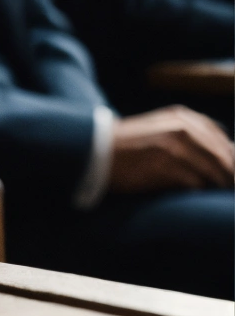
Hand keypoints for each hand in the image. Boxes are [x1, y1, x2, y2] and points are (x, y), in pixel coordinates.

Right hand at [107, 106, 234, 194]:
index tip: (228, 178)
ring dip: (219, 187)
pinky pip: (196, 184)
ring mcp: (174, 146)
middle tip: (227, 192)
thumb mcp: (163, 129)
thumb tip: (227, 155)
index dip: (230, 162)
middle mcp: (182, 128)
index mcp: (184, 118)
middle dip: (229, 177)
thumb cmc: (131, 145)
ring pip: (215, 172)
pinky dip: (200, 193)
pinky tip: (195, 197)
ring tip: (216, 198)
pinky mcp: (165, 165)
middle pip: (225, 158)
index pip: (225, 143)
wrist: (94, 151)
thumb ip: (192, 137)